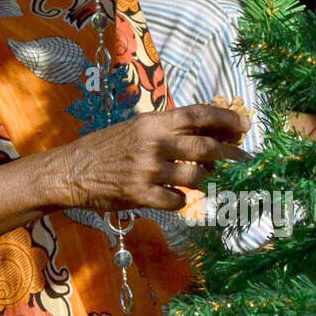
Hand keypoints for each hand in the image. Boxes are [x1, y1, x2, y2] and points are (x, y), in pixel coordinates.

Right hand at [60, 105, 249, 211]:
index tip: (245, 124)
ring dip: (209, 179)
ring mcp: (148, 171)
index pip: (198, 115)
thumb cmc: (104, 148)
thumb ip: (166, 130)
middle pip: (205, 147)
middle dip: (231, 154)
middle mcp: (153, 144)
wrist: (71, 172)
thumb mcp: (135, 129)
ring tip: (211, 179)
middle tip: (244, 159)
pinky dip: (183, 199)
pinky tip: (177, 196)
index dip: (225, 119)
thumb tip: (205, 134)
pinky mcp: (141, 196)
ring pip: (196, 176)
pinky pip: (177, 200)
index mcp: (152, 122)